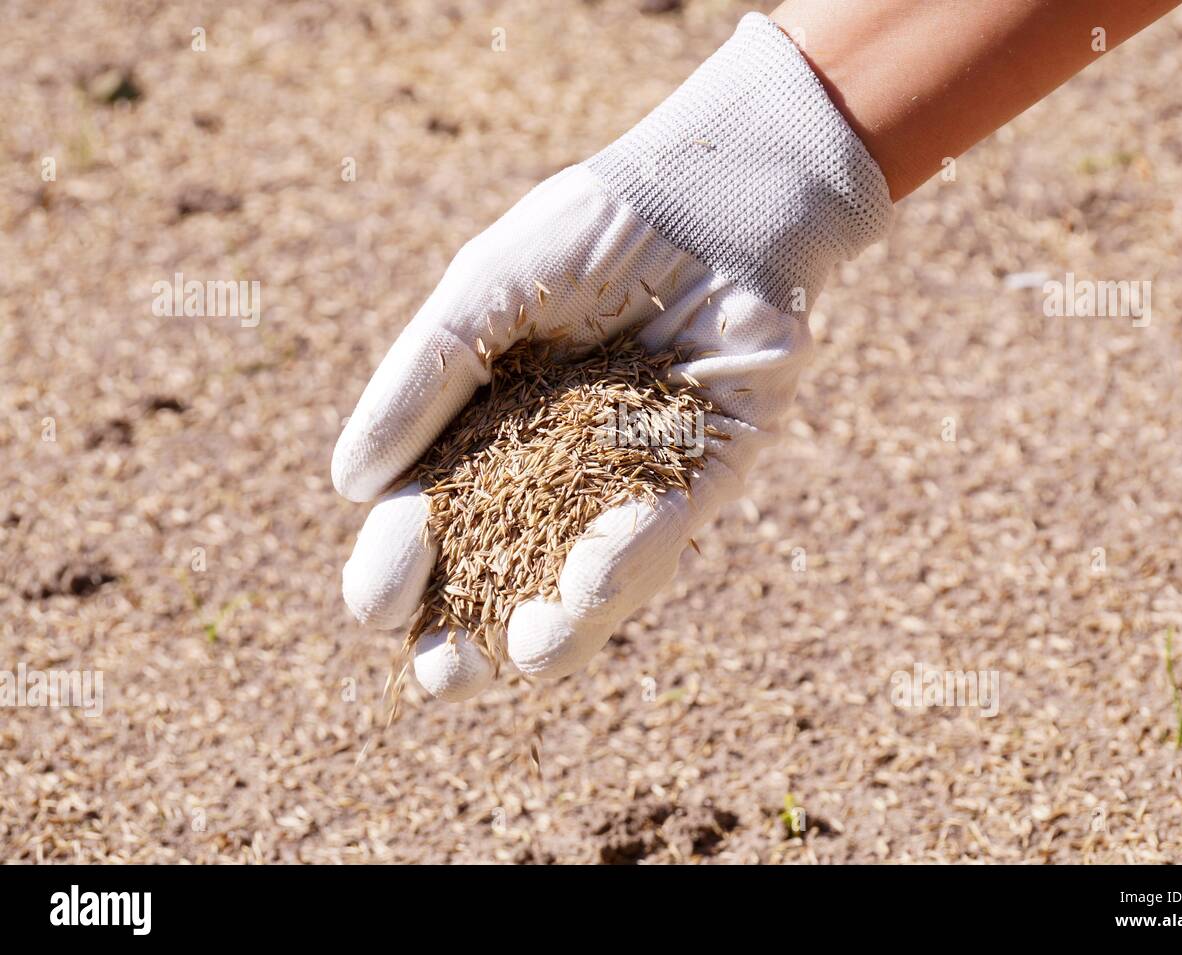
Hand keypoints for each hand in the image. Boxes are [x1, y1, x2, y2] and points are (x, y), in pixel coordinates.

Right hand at [331, 14, 891, 701]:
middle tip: (442, 673)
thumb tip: (346, 485)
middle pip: (503, 572)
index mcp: (490, 428)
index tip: (374, 603)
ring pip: (586, 580)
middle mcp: (556, 468)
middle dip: (470, 632)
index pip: (434, 514)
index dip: (402, 564)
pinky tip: (586, 590)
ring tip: (522, 655)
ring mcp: (629, 480)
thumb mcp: (484, 293)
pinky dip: (627, 566)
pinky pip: (665, 538)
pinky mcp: (703, 475)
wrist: (713, 198)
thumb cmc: (589, 232)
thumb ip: (419, 381)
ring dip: (555, 628)